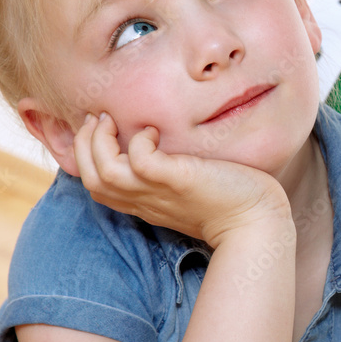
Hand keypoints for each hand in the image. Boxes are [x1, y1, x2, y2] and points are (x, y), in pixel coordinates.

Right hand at [74, 113, 292, 247]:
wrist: (256, 222)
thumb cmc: (229, 201)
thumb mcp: (187, 188)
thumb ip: (168, 173)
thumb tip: (159, 145)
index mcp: (144, 203)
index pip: (98, 186)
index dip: (86, 158)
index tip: (97, 131)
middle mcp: (145, 200)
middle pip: (91, 179)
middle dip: (83, 145)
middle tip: (97, 119)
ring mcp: (159, 192)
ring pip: (104, 173)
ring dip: (99, 142)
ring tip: (110, 120)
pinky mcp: (178, 181)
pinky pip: (141, 162)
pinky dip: (139, 143)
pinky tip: (153, 132)